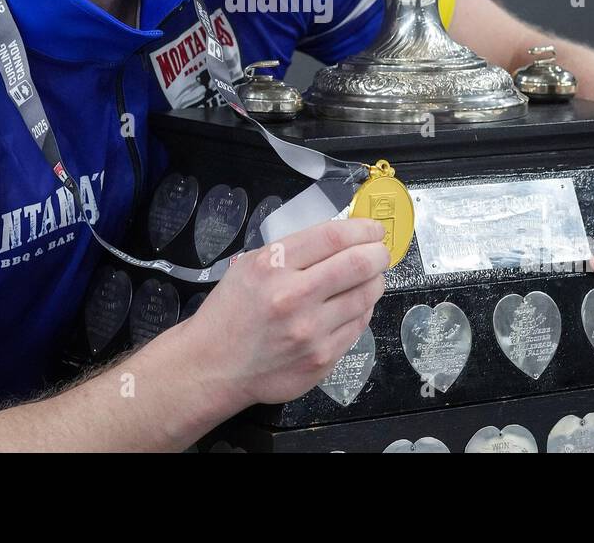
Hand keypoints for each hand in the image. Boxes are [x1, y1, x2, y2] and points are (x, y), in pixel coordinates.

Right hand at [186, 218, 388, 405]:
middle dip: (378, 253)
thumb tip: (343, 238)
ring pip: (366, 297)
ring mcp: (310, 332)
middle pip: (358, 264)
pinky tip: (351, 305)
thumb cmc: (232, 312)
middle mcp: (292, 297)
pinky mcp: (321, 359)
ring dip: (374, 282)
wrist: (214, 365)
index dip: (362, 229)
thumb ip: (294, 250)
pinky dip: (361, 310)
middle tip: (379, 252)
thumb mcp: (251, 264)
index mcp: (272, 266)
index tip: (373, 229)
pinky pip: (358, 326)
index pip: (333, 237)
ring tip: (367, 278)